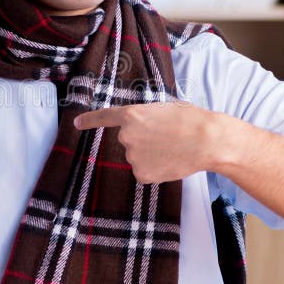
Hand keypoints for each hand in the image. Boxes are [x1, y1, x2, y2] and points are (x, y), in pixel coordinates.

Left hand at [74, 102, 223, 183]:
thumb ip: (145, 117)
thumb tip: (143, 129)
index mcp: (131, 115)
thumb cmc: (191, 120)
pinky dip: (156, 169)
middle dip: (143, 139)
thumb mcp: (163, 109)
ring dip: (152, 154)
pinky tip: (170, 162)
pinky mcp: (141, 174)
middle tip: (167, 136)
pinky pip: (144, 172)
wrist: (207, 141)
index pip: (104, 117)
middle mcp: (126, 136)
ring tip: (173, 148)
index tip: (77, 123)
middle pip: (129, 140)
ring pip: (138, 157)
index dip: (89, 120)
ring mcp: (132, 157)